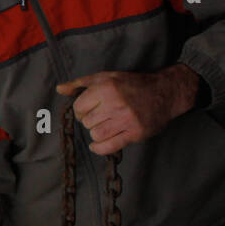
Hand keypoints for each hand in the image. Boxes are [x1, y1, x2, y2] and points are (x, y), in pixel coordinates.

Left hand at [56, 64, 198, 155]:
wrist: (165, 92)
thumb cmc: (131, 84)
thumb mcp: (105, 77)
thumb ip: (80, 84)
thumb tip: (59, 89)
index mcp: (106, 88)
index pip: (79, 107)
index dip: (80, 110)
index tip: (88, 109)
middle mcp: (116, 103)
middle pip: (86, 122)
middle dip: (89, 120)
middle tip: (99, 117)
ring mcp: (127, 119)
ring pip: (96, 134)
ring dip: (96, 132)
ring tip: (104, 125)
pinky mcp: (136, 133)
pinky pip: (110, 146)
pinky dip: (99, 148)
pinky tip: (97, 145)